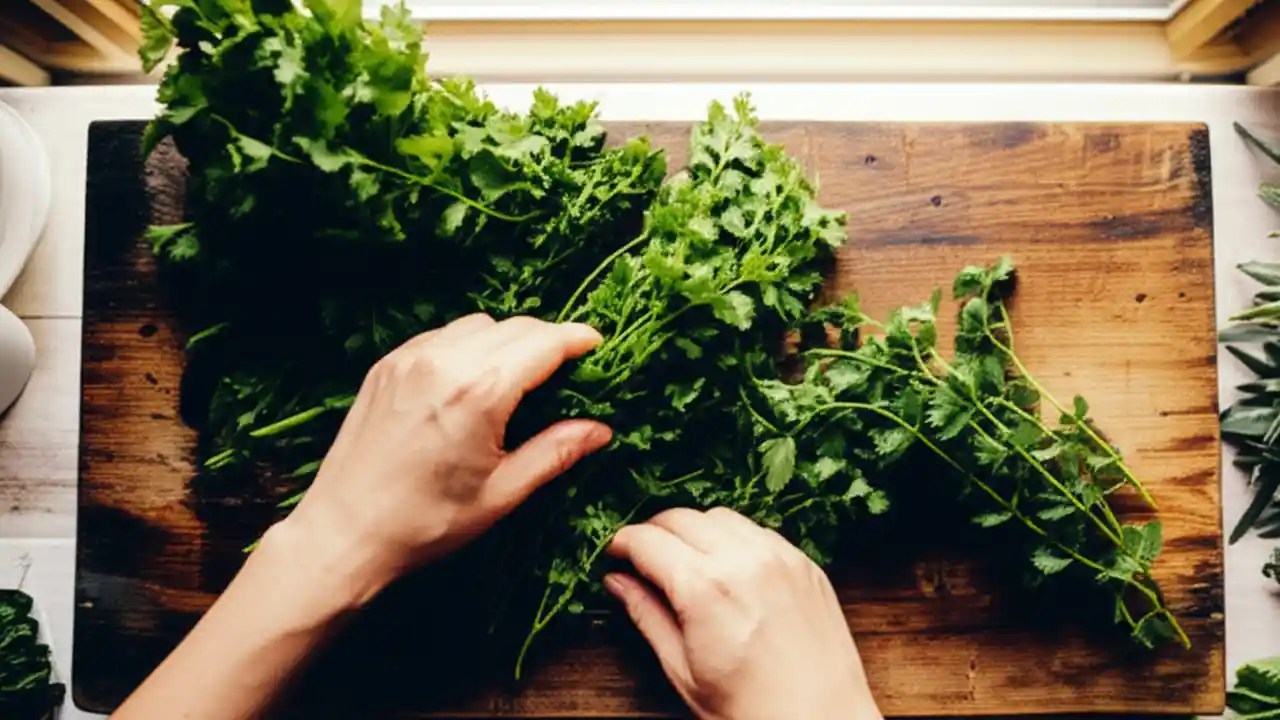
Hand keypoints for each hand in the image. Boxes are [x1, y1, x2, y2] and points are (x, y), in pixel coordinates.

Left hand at [278, 313, 611, 603]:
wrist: (344, 534)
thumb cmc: (425, 523)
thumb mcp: (502, 493)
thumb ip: (554, 452)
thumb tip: (600, 430)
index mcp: (479, 393)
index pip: (543, 343)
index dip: (576, 339)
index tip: (596, 344)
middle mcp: (443, 362)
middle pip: (514, 327)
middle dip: (545, 340)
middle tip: (565, 367)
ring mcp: (409, 359)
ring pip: (477, 326)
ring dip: (505, 340)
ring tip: (517, 376)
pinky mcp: (386, 366)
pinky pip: (441, 337)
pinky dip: (466, 346)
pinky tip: (471, 380)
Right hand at [605, 507, 880, 719]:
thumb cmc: (752, 711)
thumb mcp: (683, 670)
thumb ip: (647, 616)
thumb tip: (617, 582)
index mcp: (705, 588)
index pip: (648, 541)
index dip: (622, 544)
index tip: (615, 554)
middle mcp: (744, 560)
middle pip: (680, 517)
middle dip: (654, 533)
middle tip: (643, 558)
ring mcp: (779, 557)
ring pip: (720, 515)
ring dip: (694, 529)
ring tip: (685, 561)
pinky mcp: (805, 563)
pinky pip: (758, 531)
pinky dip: (733, 538)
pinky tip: (727, 566)